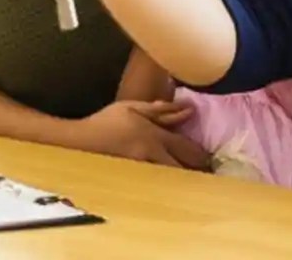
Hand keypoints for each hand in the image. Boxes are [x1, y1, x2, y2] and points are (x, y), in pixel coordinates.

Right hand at [68, 100, 210, 169]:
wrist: (81, 140)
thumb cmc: (107, 120)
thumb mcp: (133, 108)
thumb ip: (161, 111)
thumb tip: (188, 110)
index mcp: (152, 135)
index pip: (183, 146)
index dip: (199, 154)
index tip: (210, 159)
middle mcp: (150, 154)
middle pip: (180, 166)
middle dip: (195, 170)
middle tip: (208, 173)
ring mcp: (141, 167)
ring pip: (169, 176)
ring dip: (182, 178)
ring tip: (194, 181)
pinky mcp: (133, 176)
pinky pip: (156, 180)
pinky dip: (165, 181)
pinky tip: (170, 184)